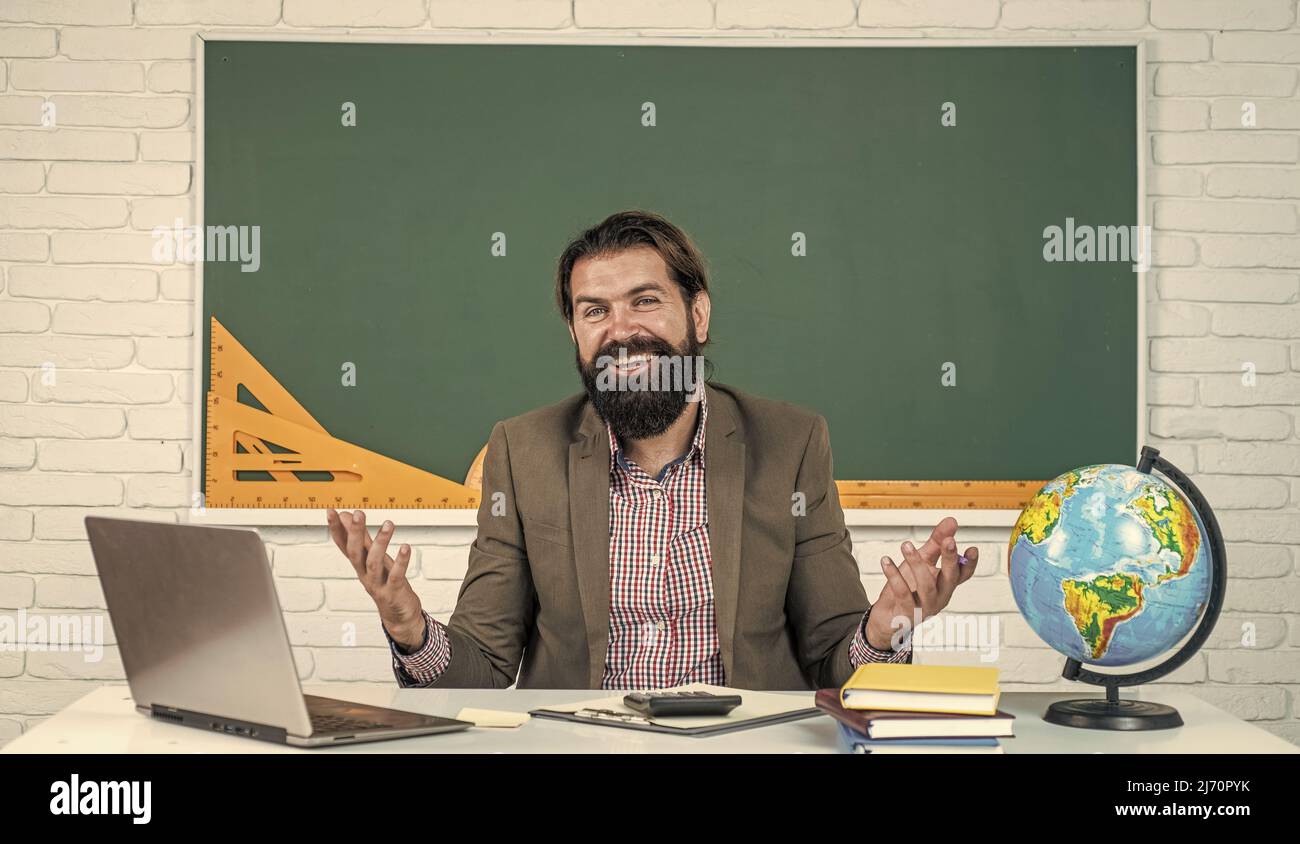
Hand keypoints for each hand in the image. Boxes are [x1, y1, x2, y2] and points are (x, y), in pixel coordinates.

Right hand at [325, 508, 425, 649]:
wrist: (399, 614)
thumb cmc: (386, 582)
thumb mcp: (372, 558)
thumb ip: (361, 539)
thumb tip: (348, 516)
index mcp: (359, 565)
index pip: (343, 545)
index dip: (336, 529)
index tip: (331, 511)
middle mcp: (364, 574)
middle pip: (355, 553)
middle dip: (354, 533)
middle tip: (357, 514)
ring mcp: (378, 584)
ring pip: (374, 563)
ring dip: (380, 543)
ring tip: (389, 524)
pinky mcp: (393, 591)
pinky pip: (396, 576)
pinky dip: (401, 562)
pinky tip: (406, 547)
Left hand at [865, 516, 978, 649]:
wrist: (888, 619)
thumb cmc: (908, 588)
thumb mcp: (922, 562)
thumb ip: (936, 542)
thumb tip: (952, 521)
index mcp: (946, 585)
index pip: (963, 574)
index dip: (970, 563)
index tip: (972, 548)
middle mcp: (940, 597)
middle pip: (950, 578)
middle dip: (950, 558)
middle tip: (948, 540)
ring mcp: (924, 608)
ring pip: (926, 585)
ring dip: (916, 563)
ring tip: (905, 545)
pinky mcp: (906, 614)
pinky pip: (903, 593)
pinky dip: (894, 576)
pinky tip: (885, 561)